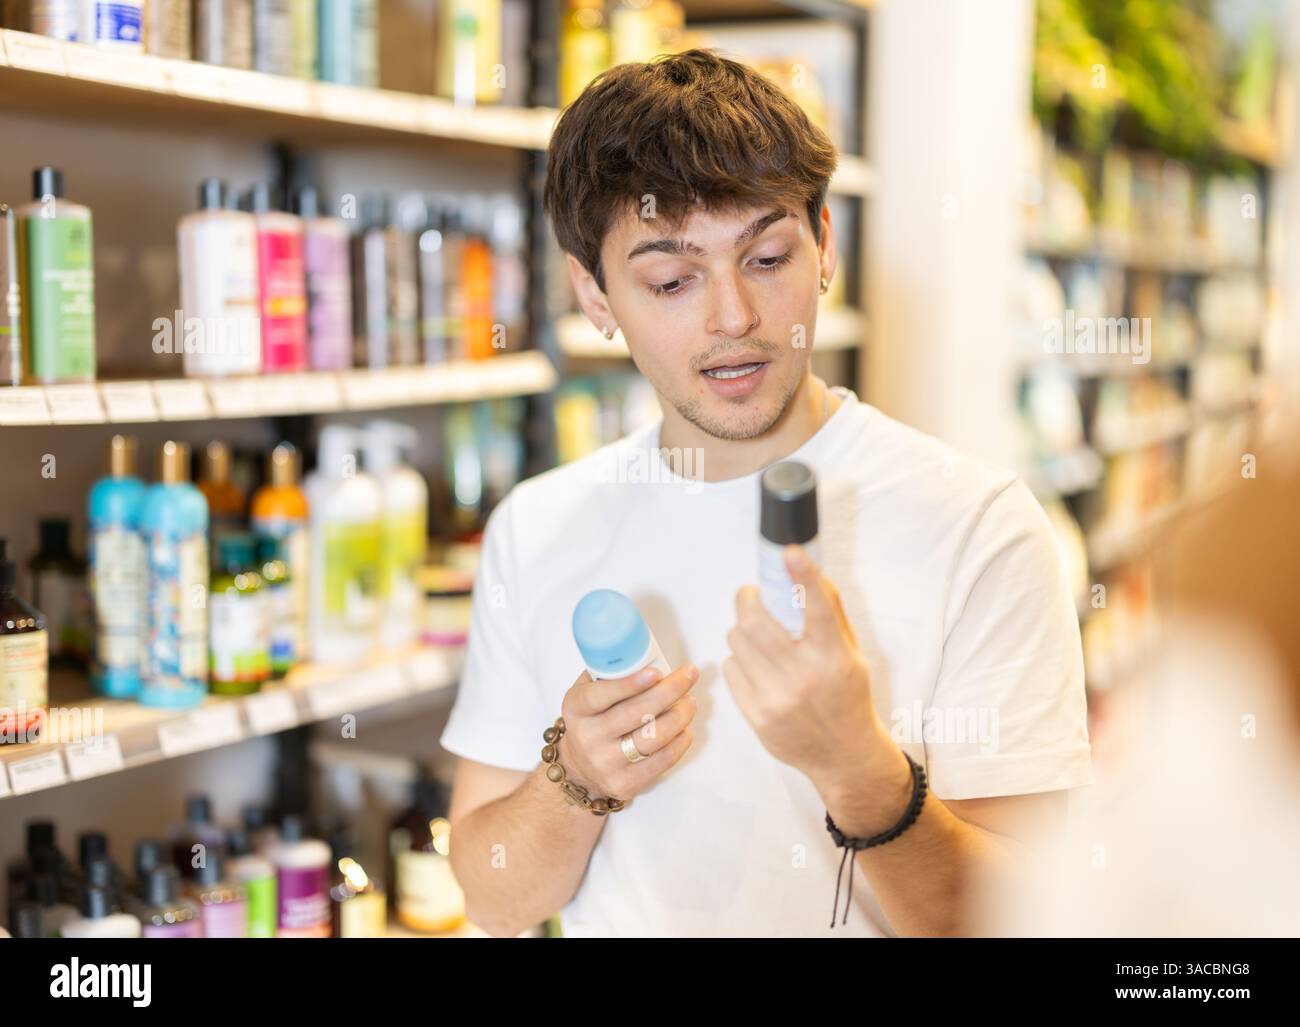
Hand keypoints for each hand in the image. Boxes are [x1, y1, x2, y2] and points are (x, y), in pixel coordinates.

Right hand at [557, 662, 698, 800]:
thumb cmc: (593, 719)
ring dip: (679, 716)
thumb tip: (649, 654)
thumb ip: (610, 673)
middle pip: (635, 714)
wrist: (580, 767)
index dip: (630, 684)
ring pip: (653, 738)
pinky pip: (661, 761)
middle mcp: (587, 738)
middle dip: (669, 691)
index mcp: (576, 709)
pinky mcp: (625, 783)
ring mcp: (605, 763)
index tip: (656, 672)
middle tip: (689, 675)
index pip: (601, 695)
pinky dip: (679, 741)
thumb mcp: (588, 692)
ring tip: (690, 702)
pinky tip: (685, 728)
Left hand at [722, 544, 895, 790]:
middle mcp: (805, 676)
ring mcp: (778, 698)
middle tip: (751, 595)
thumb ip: (829, 613)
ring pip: (737, 642)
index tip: (790, 553)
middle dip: (747, 600)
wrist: (844, 754)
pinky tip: (757, 667)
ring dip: (742, 630)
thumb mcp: (851, 653)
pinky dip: (740, 660)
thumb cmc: (847, 694)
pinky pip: (731, 669)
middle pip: (754, 622)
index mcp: (834, 656)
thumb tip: (805, 571)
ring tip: (757, 635)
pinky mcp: (757, 716)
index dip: (803, 577)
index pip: (818, 609)